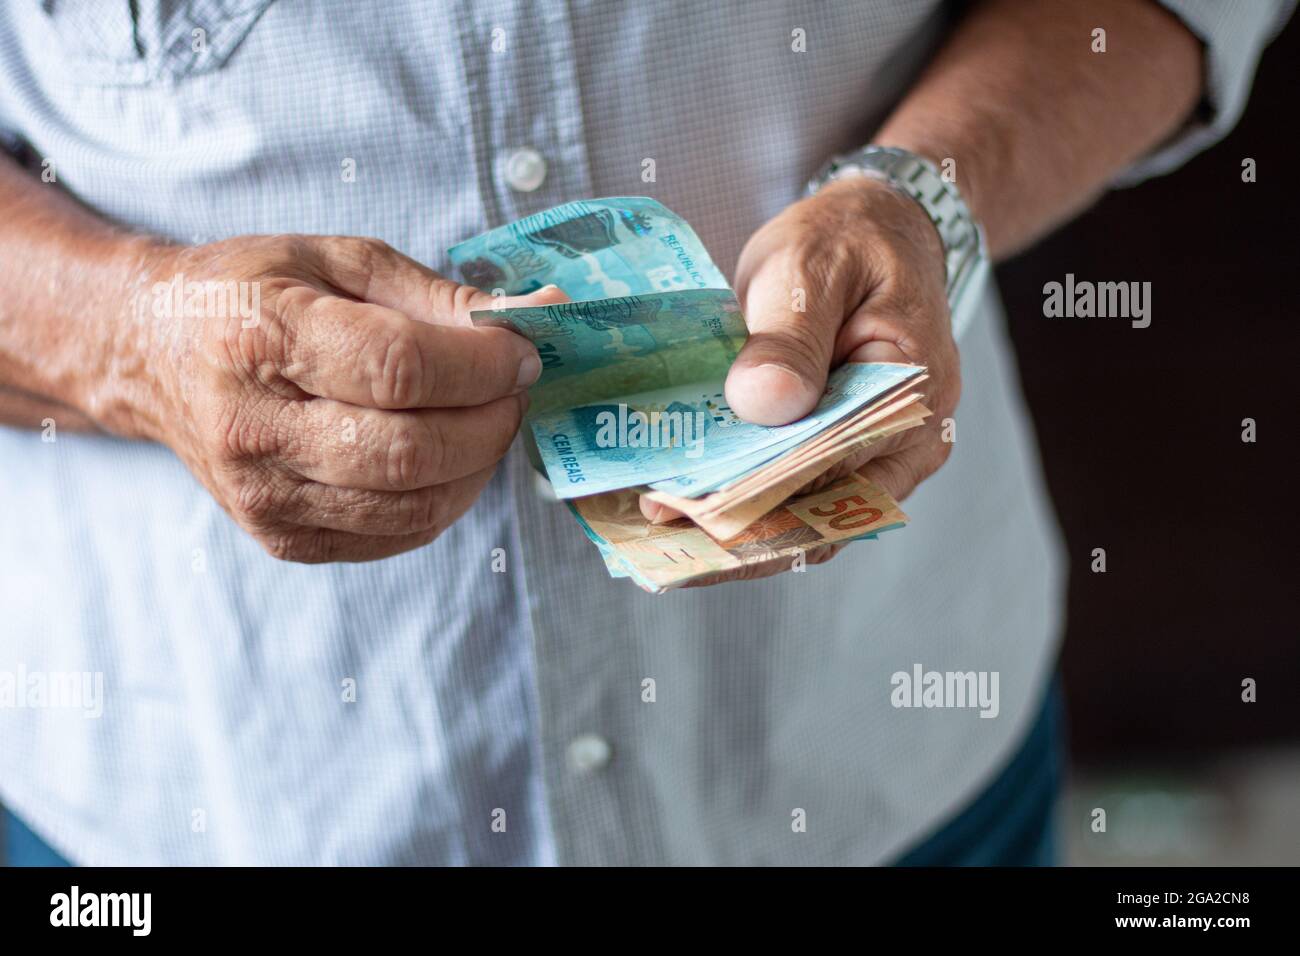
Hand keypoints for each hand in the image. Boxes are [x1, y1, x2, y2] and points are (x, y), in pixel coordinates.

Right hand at [125, 235, 565, 561]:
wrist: (152, 353)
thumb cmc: (254, 293)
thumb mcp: (338, 260)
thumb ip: (435, 294)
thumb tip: (535, 316)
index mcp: (260, 335)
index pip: (397, 369)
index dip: (481, 365)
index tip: (522, 353)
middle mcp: (251, 427)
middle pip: (410, 451)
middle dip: (491, 422)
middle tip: (515, 389)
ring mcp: (262, 495)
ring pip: (412, 507)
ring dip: (478, 466)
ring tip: (488, 420)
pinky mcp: (280, 538)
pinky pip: (394, 538)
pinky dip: (445, 501)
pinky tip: (448, 459)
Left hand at [641, 176, 961, 584]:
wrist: (874, 230)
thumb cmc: (849, 242)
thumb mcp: (813, 270)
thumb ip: (791, 337)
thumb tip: (762, 404)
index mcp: (913, 399)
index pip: (831, 470)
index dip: (753, 498)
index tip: (678, 509)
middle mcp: (905, 444)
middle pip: (817, 510)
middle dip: (732, 530)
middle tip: (647, 535)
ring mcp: (877, 456)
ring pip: (805, 514)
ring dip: (732, 526)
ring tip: (652, 531)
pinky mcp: (842, 453)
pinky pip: (797, 493)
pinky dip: (744, 501)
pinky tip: (682, 504)